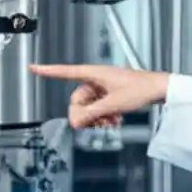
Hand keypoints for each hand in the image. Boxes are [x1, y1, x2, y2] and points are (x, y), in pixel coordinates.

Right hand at [29, 64, 169, 129]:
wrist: (158, 89)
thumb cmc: (140, 89)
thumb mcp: (113, 105)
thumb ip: (91, 114)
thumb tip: (74, 121)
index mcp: (94, 73)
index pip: (65, 71)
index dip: (47, 71)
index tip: (32, 67)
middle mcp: (96, 79)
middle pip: (77, 100)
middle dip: (85, 114)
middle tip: (97, 123)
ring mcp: (103, 87)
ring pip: (88, 107)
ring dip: (96, 117)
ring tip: (110, 122)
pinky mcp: (110, 94)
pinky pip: (98, 107)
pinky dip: (103, 116)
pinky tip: (114, 120)